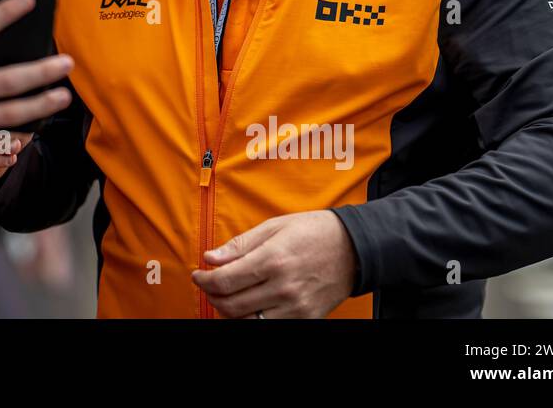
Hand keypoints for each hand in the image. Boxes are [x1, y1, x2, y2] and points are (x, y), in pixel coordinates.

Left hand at [191, 210, 357, 318]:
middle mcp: (283, 286)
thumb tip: (211, 257)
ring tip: (226, 296)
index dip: (204, 280)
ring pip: (248, 320)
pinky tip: (248, 305)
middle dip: (212, 296)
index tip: (198, 275)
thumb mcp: (274, 226)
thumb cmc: (314, 232)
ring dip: (229, 311)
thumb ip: (240, 245)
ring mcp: (296, 307)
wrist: (354, 249)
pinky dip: (252, 319)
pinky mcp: (306, 319)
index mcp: (273, 259)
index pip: (225, 280)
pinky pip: (269, 326)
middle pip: (232, 304)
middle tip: (208, 285)